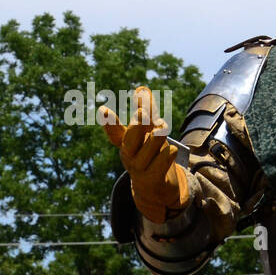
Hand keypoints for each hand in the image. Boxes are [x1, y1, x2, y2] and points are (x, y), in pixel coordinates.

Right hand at [100, 86, 188, 222]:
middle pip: (131, 139)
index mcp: (125, 143)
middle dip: (138, 126)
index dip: (110, 122)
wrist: (154, 187)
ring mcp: (140, 168)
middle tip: (143, 112)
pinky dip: (167, 154)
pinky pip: (162, 162)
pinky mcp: (153, 178)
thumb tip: (142, 87)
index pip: (115, 132)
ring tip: (164, 127)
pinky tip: (171, 149)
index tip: (104, 110)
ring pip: (151, 148)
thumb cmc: (149, 153)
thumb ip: (146, 110)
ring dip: (159, 137)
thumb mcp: (148, 131)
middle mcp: (129, 155)